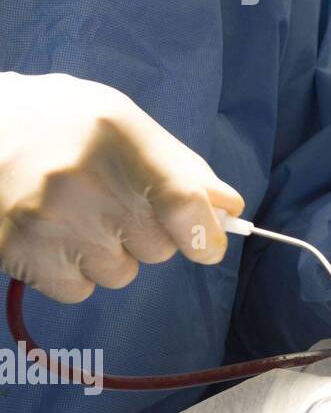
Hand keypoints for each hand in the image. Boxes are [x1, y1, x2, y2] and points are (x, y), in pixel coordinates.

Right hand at [0, 72, 242, 301]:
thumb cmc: (63, 122)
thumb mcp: (126, 123)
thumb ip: (182, 167)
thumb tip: (228, 208)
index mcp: (120, 140)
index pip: (182, 203)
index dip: (205, 233)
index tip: (210, 243)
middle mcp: (85, 182)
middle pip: (158, 248)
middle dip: (148, 233)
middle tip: (113, 201)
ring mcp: (49, 222)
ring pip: (120, 273)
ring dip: (110, 254)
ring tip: (78, 213)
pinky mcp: (19, 253)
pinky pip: (79, 290)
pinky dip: (74, 272)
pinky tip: (55, 235)